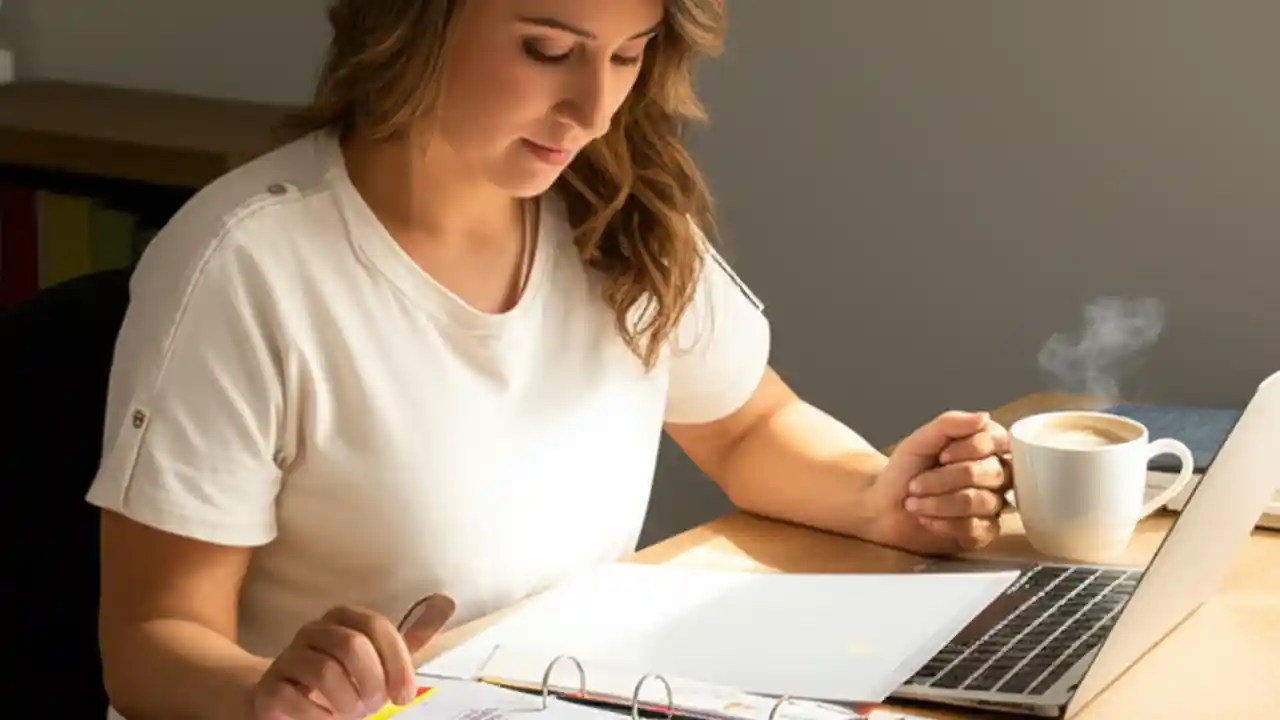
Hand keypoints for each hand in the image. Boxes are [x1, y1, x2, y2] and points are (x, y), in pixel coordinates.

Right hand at [250, 594, 454, 719]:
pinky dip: (320, 717)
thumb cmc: (342, 678)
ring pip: (325, 672)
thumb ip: (412, 635)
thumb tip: (446, 601)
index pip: (376, 626)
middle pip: (352, 646)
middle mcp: (314, 630)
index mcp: (343, 617)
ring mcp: (288, 656)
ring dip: (347, 703)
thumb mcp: (380, 657)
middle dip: (371, 684)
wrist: (284, 700)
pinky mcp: (269, 688)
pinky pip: (296, 699)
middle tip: (374, 706)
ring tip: (352, 714)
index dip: (396, 662)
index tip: (404, 696)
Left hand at [865, 411, 1011, 554]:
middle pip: (991, 473)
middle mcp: (996, 475)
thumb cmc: (905, 470)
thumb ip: (949, 424)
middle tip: (915, 484)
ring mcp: (992, 505)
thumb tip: (984, 416)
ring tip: (914, 503)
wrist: (884, 506)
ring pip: (980, 502)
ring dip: (939, 502)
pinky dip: (945, 523)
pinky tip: (926, 520)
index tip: (941, 456)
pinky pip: (977, 528)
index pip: (997, 441)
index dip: (968, 449)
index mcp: (985, 447)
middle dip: (945, 479)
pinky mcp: (983, 533)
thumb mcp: (920, 440)